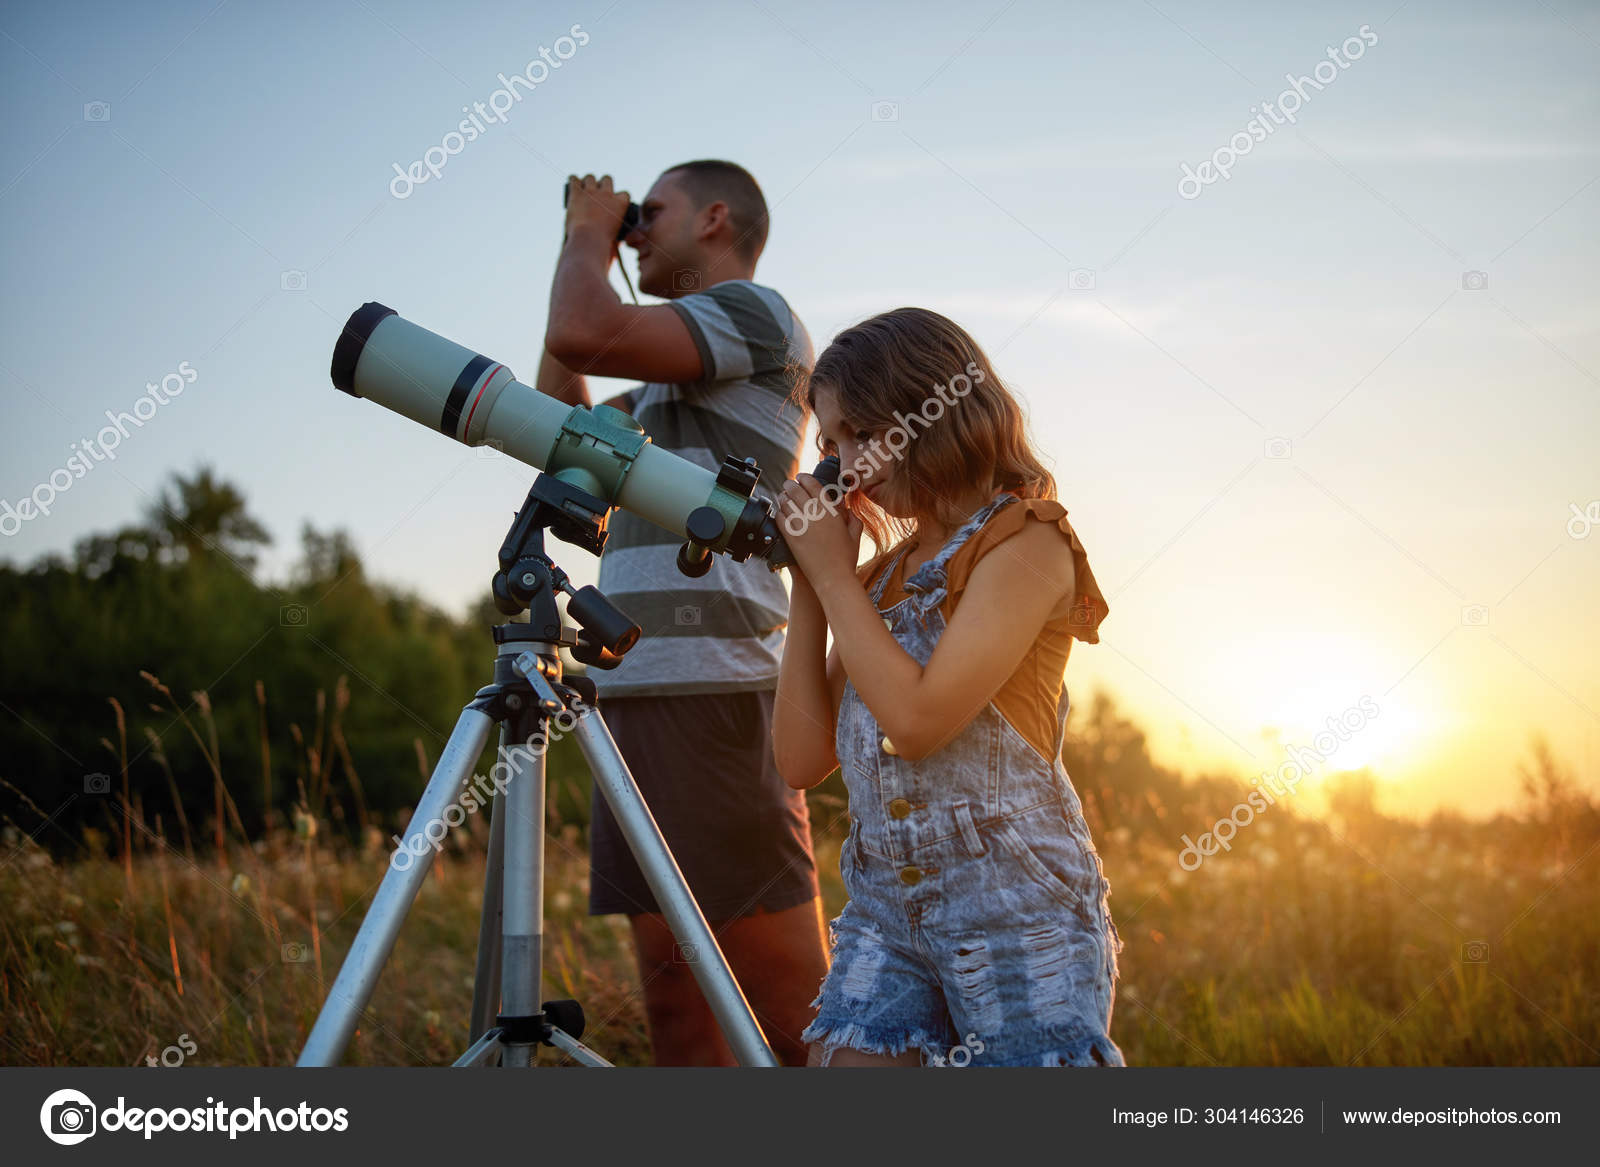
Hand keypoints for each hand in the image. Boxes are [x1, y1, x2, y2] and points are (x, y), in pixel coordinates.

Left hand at [564, 174, 627, 250]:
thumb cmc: (603, 244)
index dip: (618, 197)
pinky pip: (574, 179)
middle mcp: (607, 194)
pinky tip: (572, 182)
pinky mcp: (577, 193)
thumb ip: (617, 235)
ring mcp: (592, 192)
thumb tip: (616, 241)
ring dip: (587, 182)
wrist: (588, 240)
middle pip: (607, 179)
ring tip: (583, 188)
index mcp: (620, 204)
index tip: (614, 202)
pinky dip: (572, 180)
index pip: (624, 193)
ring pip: (590, 177)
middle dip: (602, 184)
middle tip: (597, 192)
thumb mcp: (616, 239)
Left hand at [776, 473, 862, 592]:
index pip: (813, 485)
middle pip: (796, 490)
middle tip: (788, 484)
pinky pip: (780, 519)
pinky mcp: (791, 537)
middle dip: (790, 484)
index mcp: (830, 510)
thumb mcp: (855, 535)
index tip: (801, 477)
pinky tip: (779, 513)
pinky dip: (779, 513)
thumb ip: (852, 518)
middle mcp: (815, 514)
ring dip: (783, 497)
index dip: (804, 478)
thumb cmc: (846, 558)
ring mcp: (801, 525)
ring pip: (786, 503)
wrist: (833, 578)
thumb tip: (846, 508)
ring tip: (783, 496)